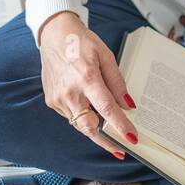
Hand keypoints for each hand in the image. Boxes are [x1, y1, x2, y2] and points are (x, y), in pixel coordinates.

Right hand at [37, 11, 138, 158]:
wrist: (54, 35)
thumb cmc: (81, 42)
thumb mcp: (105, 56)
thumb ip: (117, 82)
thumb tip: (128, 105)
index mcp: (86, 78)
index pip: (107, 110)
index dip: (121, 127)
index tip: (132, 139)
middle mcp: (70, 92)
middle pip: (90, 127)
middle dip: (106, 142)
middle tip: (121, 149)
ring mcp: (58, 99)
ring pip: (80, 124)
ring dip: (94, 129)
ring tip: (108, 128)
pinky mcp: (51, 101)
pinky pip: (71, 116)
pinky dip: (82, 117)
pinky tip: (89, 108)